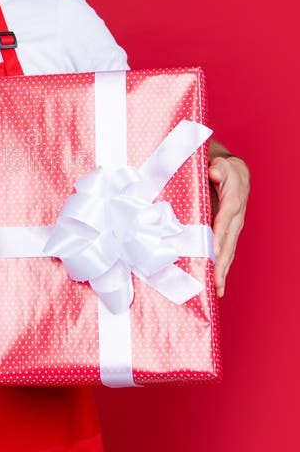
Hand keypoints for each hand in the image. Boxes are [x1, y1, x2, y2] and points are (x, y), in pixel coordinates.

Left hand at [208, 153, 249, 297]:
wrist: (229, 170)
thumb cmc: (219, 166)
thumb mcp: (219, 163)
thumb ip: (217, 168)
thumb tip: (215, 172)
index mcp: (234, 196)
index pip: (227, 216)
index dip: (220, 233)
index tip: (214, 250)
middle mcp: (236, 215)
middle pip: (229, 239)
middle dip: (222, 261)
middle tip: (215, 280)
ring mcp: (233, 226)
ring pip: (229, 249)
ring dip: (222, 269)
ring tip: (216, 288)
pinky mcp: (227, 232)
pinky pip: (225, 251)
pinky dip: (221, 268)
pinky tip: (216, 284)